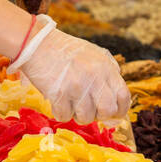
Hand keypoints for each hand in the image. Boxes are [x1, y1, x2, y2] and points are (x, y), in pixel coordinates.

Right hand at [15, 24, 130, 124]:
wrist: (37, 44)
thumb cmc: (65, 50)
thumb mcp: (94, 54)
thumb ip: (109, 72)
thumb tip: (119, 98)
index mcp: (105, 68)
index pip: (123, 96)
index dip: (120, 110)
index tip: (113, 114)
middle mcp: (95, 77)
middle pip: (108, 111)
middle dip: (99, 115)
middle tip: (89, 109)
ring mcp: (77, 86)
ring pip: (86, 117)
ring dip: (78, 114)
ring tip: (71, 102)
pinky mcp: (59, 93)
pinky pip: (65, 116)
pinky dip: (61, 112)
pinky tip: (58, 100)